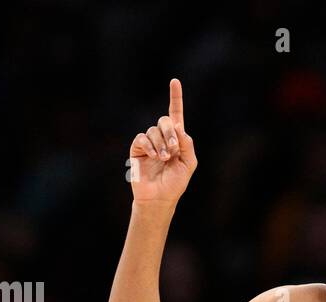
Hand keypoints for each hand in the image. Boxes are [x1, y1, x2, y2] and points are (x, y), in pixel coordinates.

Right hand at [128, 78, 197, 204]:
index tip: (175, 81)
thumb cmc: (176, 182)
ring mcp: (149, 142)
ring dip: (161, 144)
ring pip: (154, 130)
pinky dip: (149, 145)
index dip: (175, 97)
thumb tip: (178, 126)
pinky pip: (142, 138)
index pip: (176, 114)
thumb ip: (187, 144)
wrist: (160, 197)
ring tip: (164, 159)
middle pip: (165, 120)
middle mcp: (162, 137)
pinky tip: (154, 156)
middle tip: (174, 149)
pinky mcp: (137, 148)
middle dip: (171, 133)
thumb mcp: (188, 163)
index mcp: (176, 139)